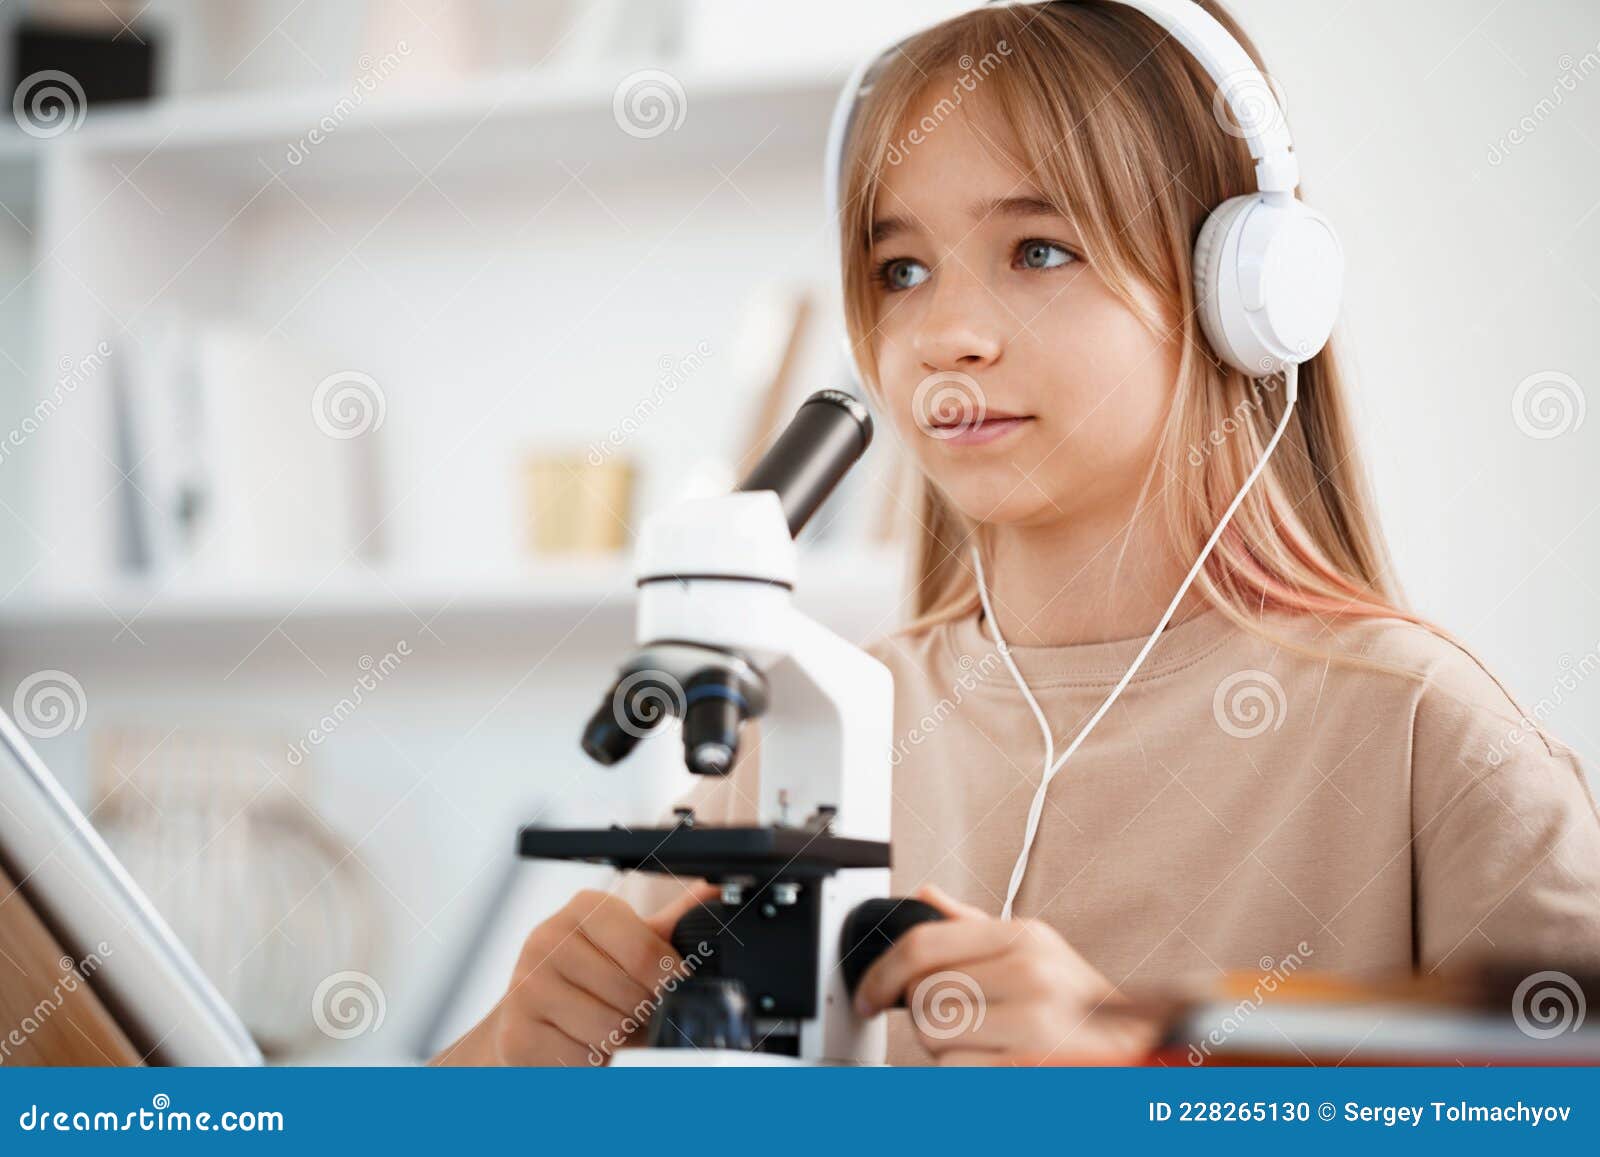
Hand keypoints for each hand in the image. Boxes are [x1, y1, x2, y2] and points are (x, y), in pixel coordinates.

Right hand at [433, 882, 717, 1066]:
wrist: (530, 1018)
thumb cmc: (588, 979)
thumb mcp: (630, 943)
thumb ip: (673, 921)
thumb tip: (718, 890)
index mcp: (584, 908)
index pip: (648, 952)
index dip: (668, 981)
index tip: (668, 989)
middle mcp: (547, 938)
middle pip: (630, 994)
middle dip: (643, 1014)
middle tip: (636, 1014)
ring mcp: (525, 986)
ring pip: (607, 1029)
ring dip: (620, 1041)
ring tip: (612, 1030)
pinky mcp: (516, 1033)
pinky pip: (580, 1058)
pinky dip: (592, 1063)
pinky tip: (584, 1046)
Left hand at [852, 885, 1157, 1064]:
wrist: (1138, 1049)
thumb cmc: (1077, 1006)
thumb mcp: (1034, 950)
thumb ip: (972, 926)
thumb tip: (924, 895)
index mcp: (1022, 935)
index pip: (923, 942)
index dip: (881, 973)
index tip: (867, 996)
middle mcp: (1030, 969)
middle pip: (923, 993)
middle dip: (926, 1016)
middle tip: (961, 1024)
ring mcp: (1035, 1017)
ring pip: (935, 1034)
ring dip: (945, 1048)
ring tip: (984, 1043)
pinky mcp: (1032, 1062)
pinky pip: (956, 1070)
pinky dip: (963, 1073)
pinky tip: (994, 1063)